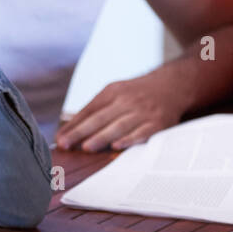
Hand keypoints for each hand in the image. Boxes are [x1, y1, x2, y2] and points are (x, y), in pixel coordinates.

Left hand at [54, 71, 184, 151]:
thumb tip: (70, 130)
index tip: (60, 139)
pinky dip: (129, 139)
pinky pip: (142, 132)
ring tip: (87, 147)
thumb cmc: (136, 93)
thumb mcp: (116, 92)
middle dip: (81, 132)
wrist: (172, 85)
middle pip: (100, 118)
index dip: (74, 125)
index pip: (89, 110)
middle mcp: (127, 100)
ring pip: (119, 125)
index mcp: (113, 92)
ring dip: (102, 136)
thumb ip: (96, 109)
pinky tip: (117, 146)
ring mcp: (143, 112)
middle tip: (66, 144)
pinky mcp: (158, 123)